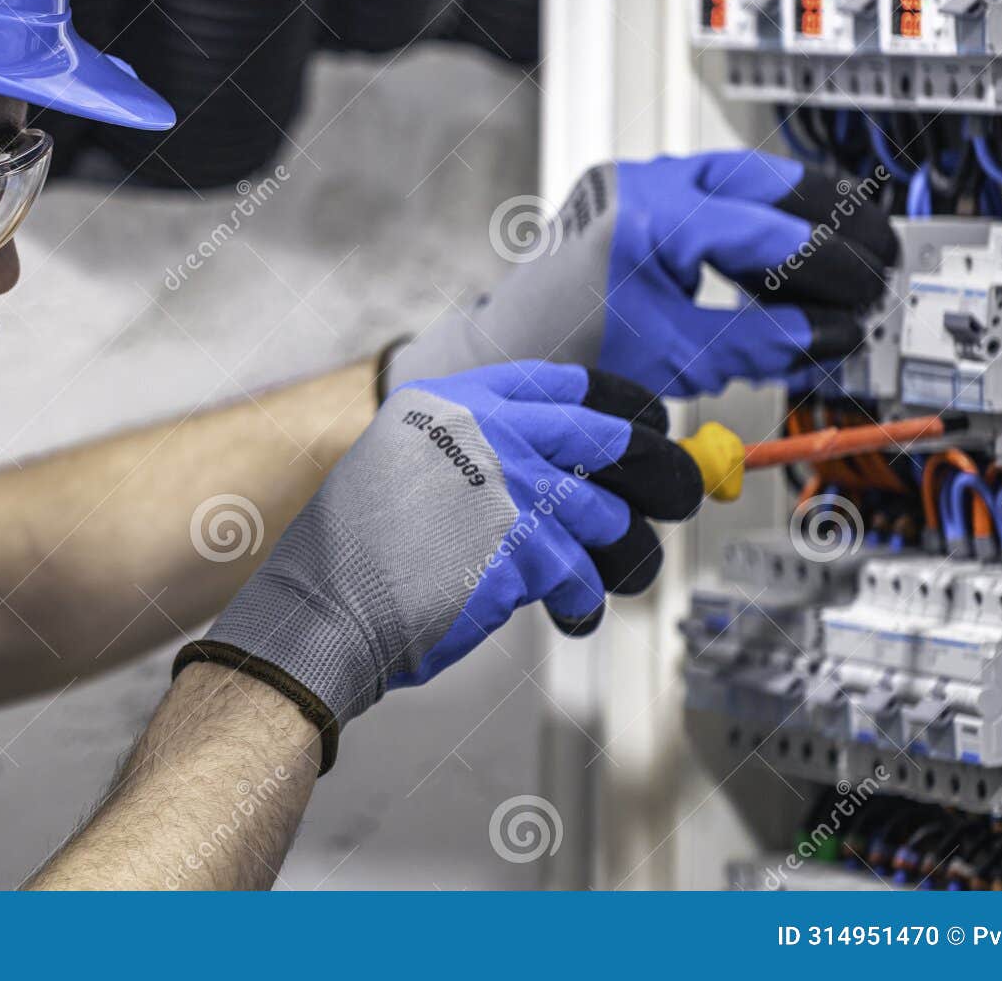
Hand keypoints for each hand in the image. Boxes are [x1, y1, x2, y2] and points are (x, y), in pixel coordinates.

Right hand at [173, 362, 701, 768]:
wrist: (323, 611)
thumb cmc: (357, 554)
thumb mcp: (403, 464)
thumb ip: (474, 450)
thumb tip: (562, 463)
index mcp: (452, 402)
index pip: (563, 385)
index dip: (620, 407)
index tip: (646, 425)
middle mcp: (485, 431)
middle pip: (608, 438)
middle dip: (659, 471)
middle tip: (678, 494)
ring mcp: (507, 488)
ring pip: (608, 516)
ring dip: (616, 556)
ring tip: (591, 582)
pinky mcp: (524, 552)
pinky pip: (584, 578)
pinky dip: (582, 604)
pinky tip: (565, 616)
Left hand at [385, 153, 897, 397]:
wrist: (505, 354)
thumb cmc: (567, 358)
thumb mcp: (677, 357)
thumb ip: (761, 342)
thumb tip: (830, 333)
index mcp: (647, 218)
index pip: (762, 231)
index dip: (826, 265)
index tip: (865, 293)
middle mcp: (639, 182)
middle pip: (761, 179)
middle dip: (827, 215)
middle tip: (878, 251)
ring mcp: (633, 181)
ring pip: (741, 176)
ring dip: (797, 211)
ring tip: (848, 246)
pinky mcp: (633, 195)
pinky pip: (713, 192)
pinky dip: (755, 218)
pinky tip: (787, 251)